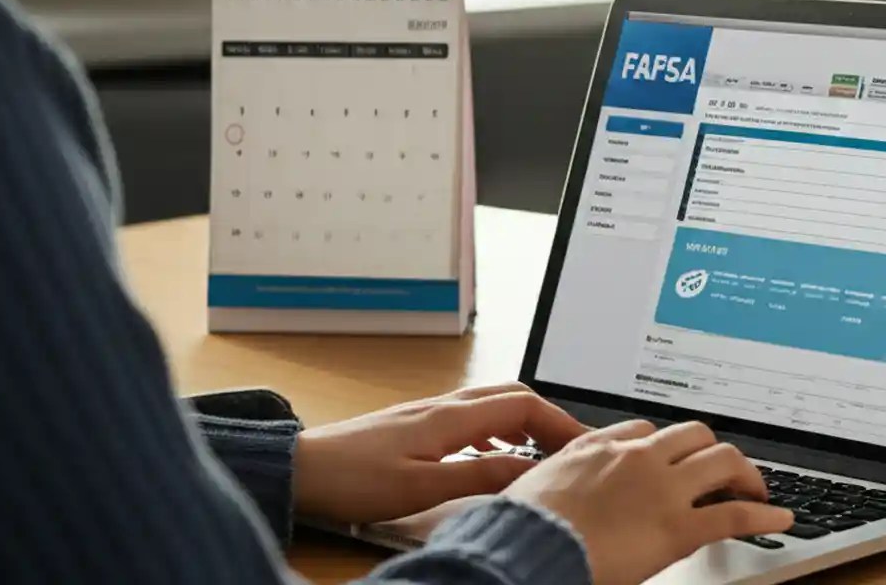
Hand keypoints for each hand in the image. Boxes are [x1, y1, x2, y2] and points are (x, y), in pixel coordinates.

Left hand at [293, 383, 587, 523]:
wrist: (301, 468)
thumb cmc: (352, 479)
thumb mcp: (422, 488)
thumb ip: (480, 478)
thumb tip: (530, 471)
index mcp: (451, 417)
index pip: (524, 405)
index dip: (561, 423)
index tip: (585, 445)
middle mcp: (444, 406)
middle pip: (513, 397)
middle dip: (549, 418)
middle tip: (573, 447)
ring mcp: (429, 412)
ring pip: (493, 404)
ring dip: (524, 423)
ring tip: (543, 452)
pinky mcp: (416, 424)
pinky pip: (472, 416)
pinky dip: (497, 429)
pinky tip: (494, 453)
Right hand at [504, 420, 792, 584]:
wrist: (528, 548)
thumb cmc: (523, 527)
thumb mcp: (532, 488)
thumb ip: (557, 480)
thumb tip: (551, 491)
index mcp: (598, 446)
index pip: (643, 431)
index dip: (663, 446)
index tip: (670, 460)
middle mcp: (636, 458)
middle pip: (693, 435)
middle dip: (712, 450)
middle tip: (721, 470)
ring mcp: (662, 488)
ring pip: (722, 461)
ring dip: (745, 473)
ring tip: (756, 488)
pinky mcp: (679, 527)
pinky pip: (735, 514)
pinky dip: (764, 514)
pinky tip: (779, 518)